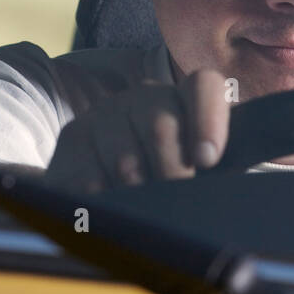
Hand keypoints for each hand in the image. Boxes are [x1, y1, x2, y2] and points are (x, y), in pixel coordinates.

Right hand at [44, 69, 229, 194]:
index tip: (207, 160)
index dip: (208, 120)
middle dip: (172, 173)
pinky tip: (112, 207)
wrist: (107, 185)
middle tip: (173, 202)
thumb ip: (215, 174)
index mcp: (183, 100)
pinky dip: (106, 203)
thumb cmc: (165, 182)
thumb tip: (221, 188)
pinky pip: (92, 179)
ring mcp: (104, 114)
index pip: (204, 86)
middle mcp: (142, 98)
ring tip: (141, 207)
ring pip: (125, 160)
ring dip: (137, 194)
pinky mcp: (73, 138)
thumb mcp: (198, 173)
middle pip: (161, 126)